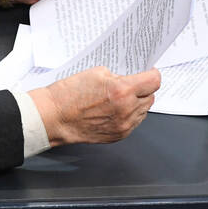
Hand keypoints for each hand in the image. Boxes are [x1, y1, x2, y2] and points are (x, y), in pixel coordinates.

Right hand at [27, 66, 160, 145]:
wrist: (54, 117)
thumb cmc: (69, 95)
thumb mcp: (97, 73)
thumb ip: (118, 76)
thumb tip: (130, 79)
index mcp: (122, 91)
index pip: (153, 82)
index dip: (152, 74)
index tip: (149, 73)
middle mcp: (126, 110)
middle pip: (150, 97)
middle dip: (144, 89)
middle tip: (132, 84)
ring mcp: (124, 126)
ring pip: (143, 111)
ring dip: (137, 103)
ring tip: (121, 98)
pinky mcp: (118, 135)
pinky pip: (134, 123)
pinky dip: (129, 115)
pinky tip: (116, 109)